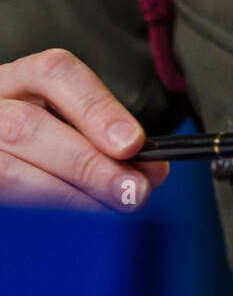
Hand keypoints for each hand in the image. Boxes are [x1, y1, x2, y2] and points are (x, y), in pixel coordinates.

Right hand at [0, 50, 168, 211]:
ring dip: (66, 195)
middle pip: (27, 126)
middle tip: (132, 191)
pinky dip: (40, 214)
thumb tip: (154, 169)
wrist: (3, 154)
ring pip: (7, 172)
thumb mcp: (68, 124)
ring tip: (108, 210)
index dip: (96, 107)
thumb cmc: (41, 142)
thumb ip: (107, 138)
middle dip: (87, 163)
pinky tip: (72, 223)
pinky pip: (2, 199)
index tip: (133, 143)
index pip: (53, 72)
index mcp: (19, 79)